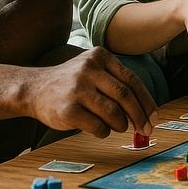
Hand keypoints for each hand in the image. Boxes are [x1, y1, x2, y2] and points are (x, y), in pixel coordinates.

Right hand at [27, 47, 157, 137]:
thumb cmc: (71, 83)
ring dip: (121, 124)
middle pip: (125, 95)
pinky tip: (101, 129)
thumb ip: (117, 83)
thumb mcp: (93, 70)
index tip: (154, 117)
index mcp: (100, 56)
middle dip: (139, 115)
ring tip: (120, 126)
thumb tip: (146, 111)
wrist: (33, 89)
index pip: (132, 80)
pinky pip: (97, 125)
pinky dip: (104, 131)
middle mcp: (89, 69)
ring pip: (113, 112)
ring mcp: (77, 89)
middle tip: (145, 129)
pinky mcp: (68, 109)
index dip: (146, 101)